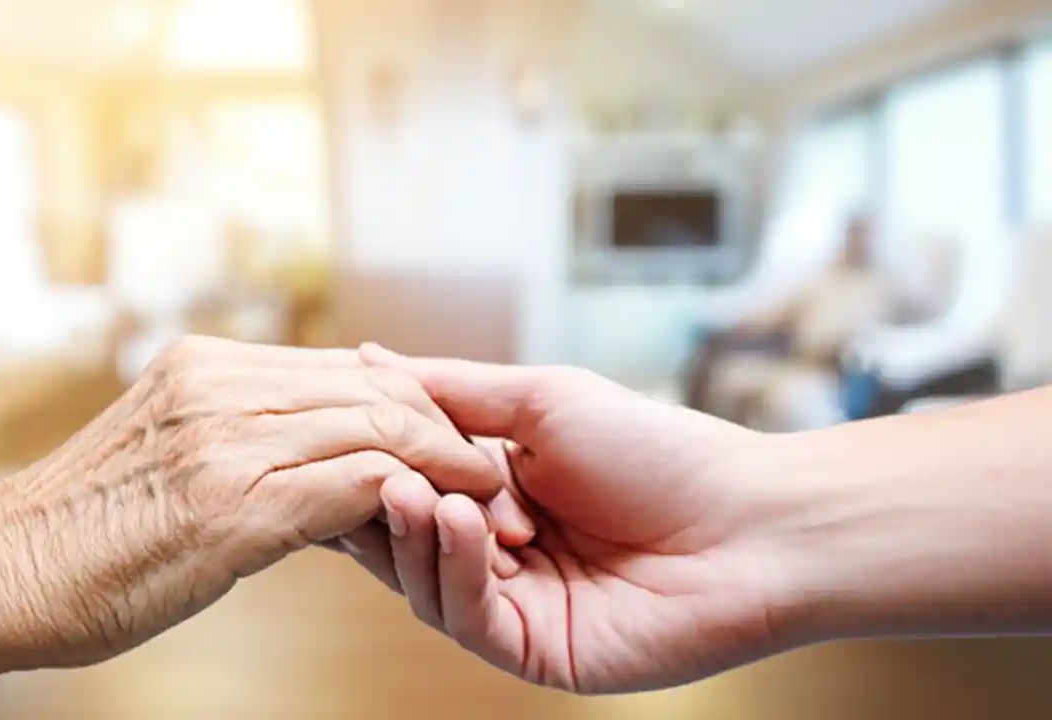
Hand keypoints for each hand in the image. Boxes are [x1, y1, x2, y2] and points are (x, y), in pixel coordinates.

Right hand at [0, 337, 504, 672]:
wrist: (0, 573)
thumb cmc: (86, 534)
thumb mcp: (168, 459)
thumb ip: (242, 440)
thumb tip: (326, 464)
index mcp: (208, 365)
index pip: (347, 367)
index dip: (418, 402)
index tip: (460, 439)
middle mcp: (221, 383)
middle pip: (375, 384)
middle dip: (449, 425)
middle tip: (499, 467)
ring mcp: (226, 436)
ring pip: (376, 424)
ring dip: (449, 461)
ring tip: (498, 495)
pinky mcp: (233, 503)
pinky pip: (354, 479)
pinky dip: (415, 495)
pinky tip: (448, 520)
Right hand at [344, 346, 800, 693]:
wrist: (751, 520)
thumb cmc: (660, 450)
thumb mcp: (542, 400)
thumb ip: (452, 391)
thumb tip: (370, 356)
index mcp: (495, 496)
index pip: (406, 486)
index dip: (371, 464)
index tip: (337, 433)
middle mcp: (497, 554)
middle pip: (405, 540)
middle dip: (383, 505)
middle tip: (369, 469)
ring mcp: (515, 608)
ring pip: (426, 584)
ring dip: (418, 534)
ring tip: (418, 491)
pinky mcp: (536, 652)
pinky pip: (470, 619)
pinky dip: (458, 569)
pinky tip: (466, 524)